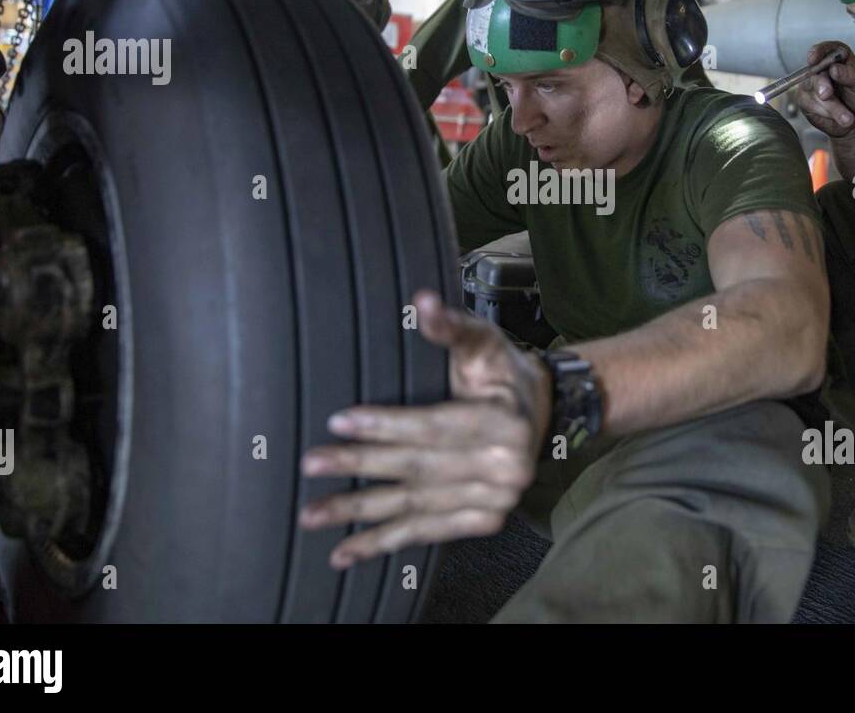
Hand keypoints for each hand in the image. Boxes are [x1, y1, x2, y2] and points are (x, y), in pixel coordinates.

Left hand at [298, 289, 551, 569]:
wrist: (542, 411)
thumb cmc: (502, 372)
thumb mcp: (483, 341)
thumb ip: (451, 326)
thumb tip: (422, 301)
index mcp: (503, 423)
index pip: (433, 427)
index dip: (385, 425)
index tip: (339, 422)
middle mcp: (504, 469)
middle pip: (419, 469)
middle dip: (360, 467)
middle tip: (312, 464)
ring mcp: (495, 501)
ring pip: (416, 507)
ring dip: (361, 513)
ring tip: (313, 515)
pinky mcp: (482, 521)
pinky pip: (427, 533)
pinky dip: (385, 543)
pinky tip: (346, 552)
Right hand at [794, 41, 854, 138]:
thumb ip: (852, 75)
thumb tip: (834, 69)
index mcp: (839, 57)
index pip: (826, 48)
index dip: (818, 51)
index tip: (814, 59)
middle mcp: (822, 68)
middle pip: (815, 71)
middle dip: (821, 84)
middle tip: (827, 94)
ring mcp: (811, 84)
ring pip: (813, 91)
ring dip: (830, 107)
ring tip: (847, 118)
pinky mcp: (805, 100)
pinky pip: (809, 105)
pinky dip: (824, 113)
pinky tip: (836, 117)